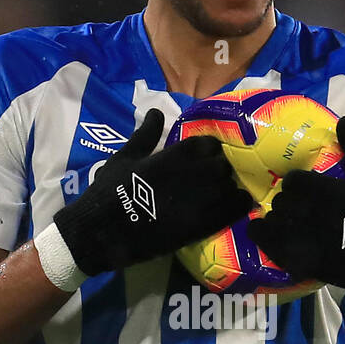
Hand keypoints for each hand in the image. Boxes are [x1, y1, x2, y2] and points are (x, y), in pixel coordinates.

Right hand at [54, 109, 252, 275]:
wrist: (102, 232)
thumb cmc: (109, 191)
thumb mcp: (124, 157)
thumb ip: (145, 135)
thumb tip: (156, 111)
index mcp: (173, 156)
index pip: (206, 144)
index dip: (209, 148)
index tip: (207, 153)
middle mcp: (192, 176)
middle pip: (221, 164)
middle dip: (220, 166)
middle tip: (216, 173)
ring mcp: (199, 203)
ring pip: (229, 186)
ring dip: (229, 185)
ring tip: (225, 189)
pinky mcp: (201, 227)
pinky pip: (231, 212)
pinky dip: (239, 205)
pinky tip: (242, 203)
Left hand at [246, 116, 344, 299]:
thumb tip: (344, 119)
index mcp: (323, 191)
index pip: (293, 181)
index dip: (297, 184)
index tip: (304, 190)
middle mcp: (307, 213)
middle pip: (282, 200)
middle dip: (288, 202)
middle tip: (299, 208)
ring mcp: (300, 238)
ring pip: (272, 220)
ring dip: (277, 219)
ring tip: (287, 223)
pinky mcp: (296, 259)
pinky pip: (266, 243)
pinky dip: (263, 236)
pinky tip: (269, 235)